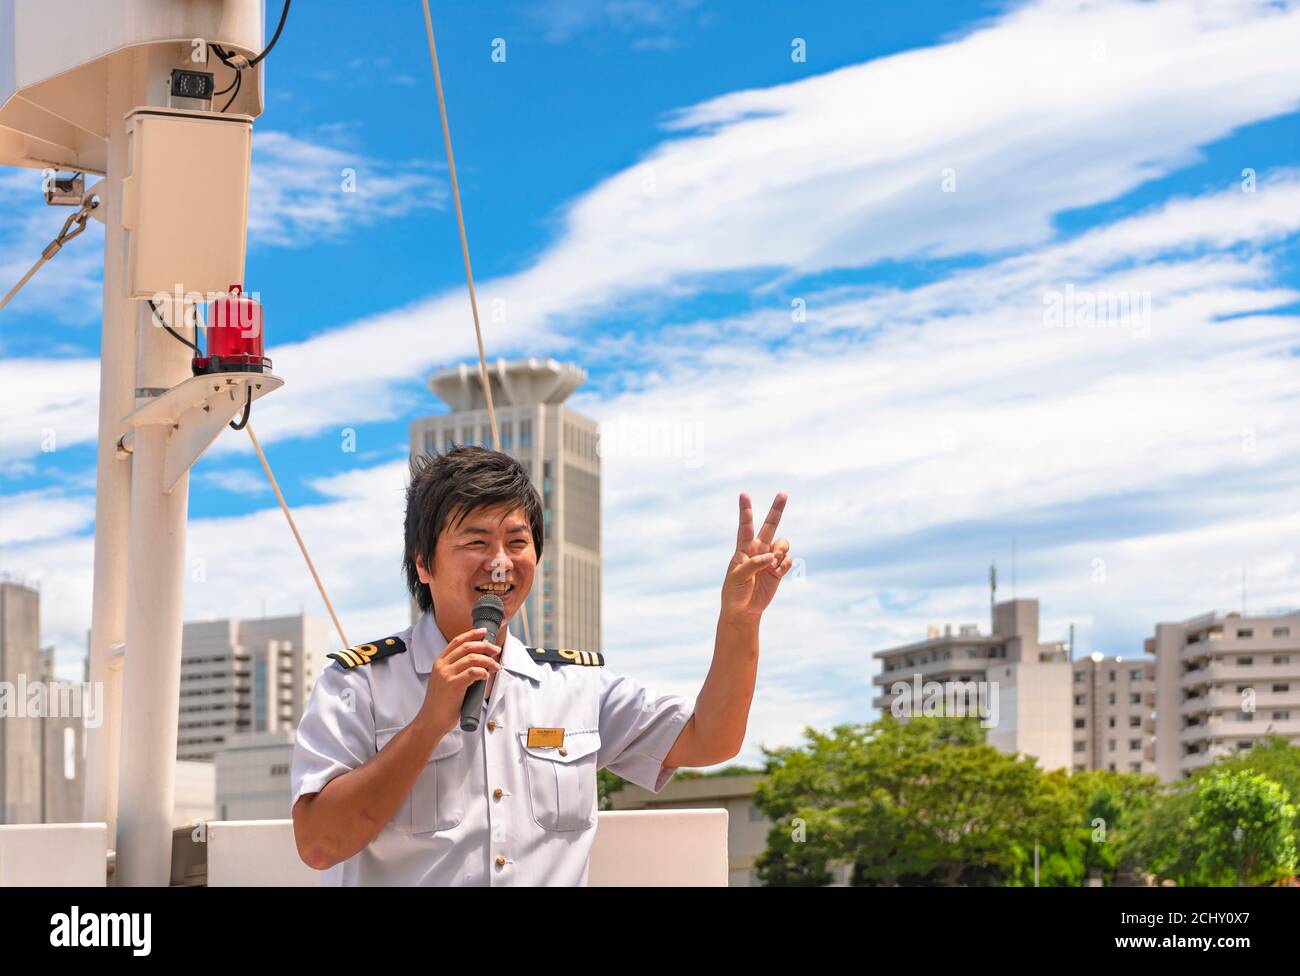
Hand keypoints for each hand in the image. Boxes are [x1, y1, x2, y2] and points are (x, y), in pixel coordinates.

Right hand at [417, 627, 502, 738]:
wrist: (431, 720)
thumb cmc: (441, 704)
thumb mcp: (445, 681)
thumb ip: (457, 670)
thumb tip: (479, 664)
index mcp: (439, 663)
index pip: (457, 641)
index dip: (472, 634)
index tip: (483, 632)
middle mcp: (442, 666)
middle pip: (467, 647)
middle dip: (485, 646)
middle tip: (496, 650)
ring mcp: (446, 675)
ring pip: (472, 658)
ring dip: (488, 660)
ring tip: (496, 666)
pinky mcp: (453, 685)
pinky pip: (472, 672)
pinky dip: (483, 671)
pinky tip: (486, 675)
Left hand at [721, 491, 791, 620]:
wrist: (743, 610)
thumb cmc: (734, 592)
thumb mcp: (737, 577)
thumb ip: (753, 564)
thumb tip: (771, 557)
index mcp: (743, 549)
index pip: (745, 526)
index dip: (745, 510)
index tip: (744, 493)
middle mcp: (758, 550)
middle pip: (770, 525)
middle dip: (777, 510)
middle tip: (783, 493)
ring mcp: (769, 559)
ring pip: (783, 543)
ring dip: (781, 551)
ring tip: (773, 563)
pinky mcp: (778, 570)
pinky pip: (788, 560)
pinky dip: (784, 565)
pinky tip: (777, 573)